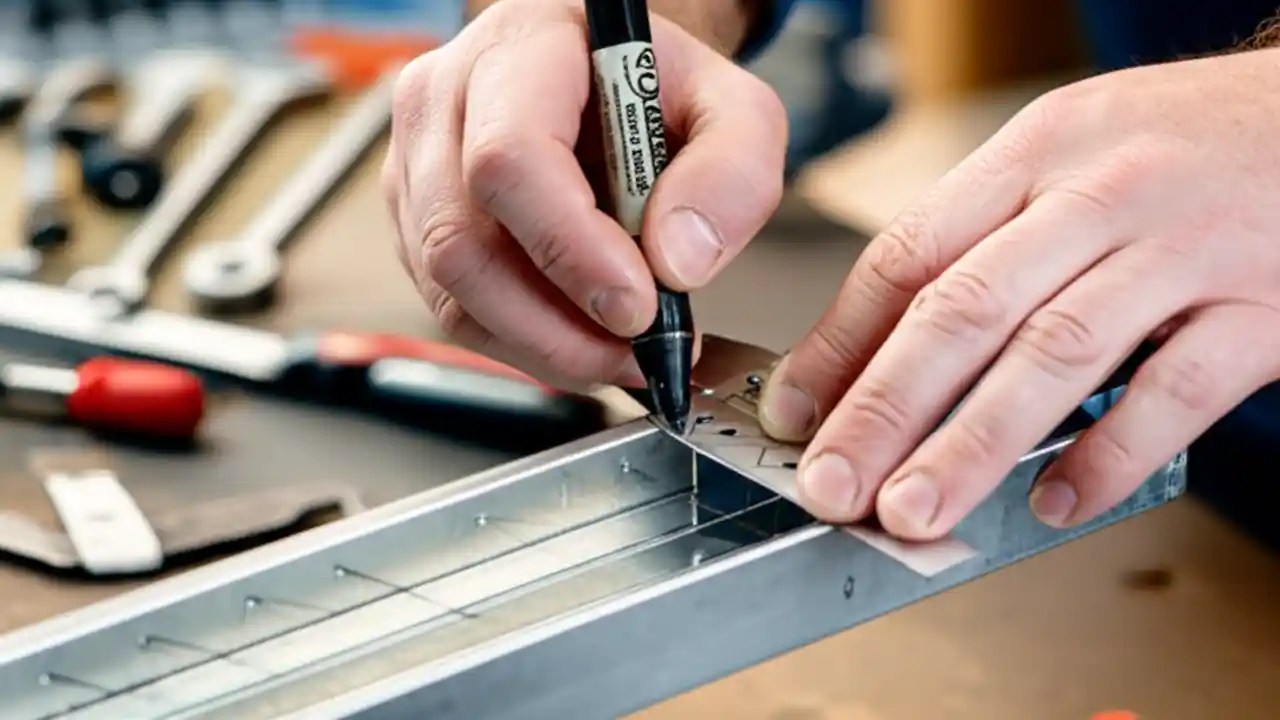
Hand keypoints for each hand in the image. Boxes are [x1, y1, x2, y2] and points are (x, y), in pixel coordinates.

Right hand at [381, 0, 785, 389]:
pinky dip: (523, 346)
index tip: (637, 306)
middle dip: (558, 324)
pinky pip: (454, 312)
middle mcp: (444, 104)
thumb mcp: (735, 108)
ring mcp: (417, 170)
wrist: (609, 85)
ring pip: (451, 291)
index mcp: (517, 50)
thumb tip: (677, 262)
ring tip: (620, 355)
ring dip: (542, 346)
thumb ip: (731, 174)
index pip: (510, 158)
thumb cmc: (658, 89)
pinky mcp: (416, 228)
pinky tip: (581, 342)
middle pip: (462, 242)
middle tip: (638, 351)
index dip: (570, 249)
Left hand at [761, 48, 1279, 538]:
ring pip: (1055, 353)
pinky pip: (1177, 392)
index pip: (909, 254)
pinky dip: (1111, 454)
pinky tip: (1058, 502)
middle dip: (884, 408)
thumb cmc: (1181, 148)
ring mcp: (1181, 251)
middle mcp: (1098, 196)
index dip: (840, 342)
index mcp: (1032, 156)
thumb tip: (883, 351)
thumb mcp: (1066, 160)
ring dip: (972, 442)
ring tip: (915, 508)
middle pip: (966, 309)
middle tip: (834, 485)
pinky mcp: (1260, 308)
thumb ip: (983, 245)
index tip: (795, 413)